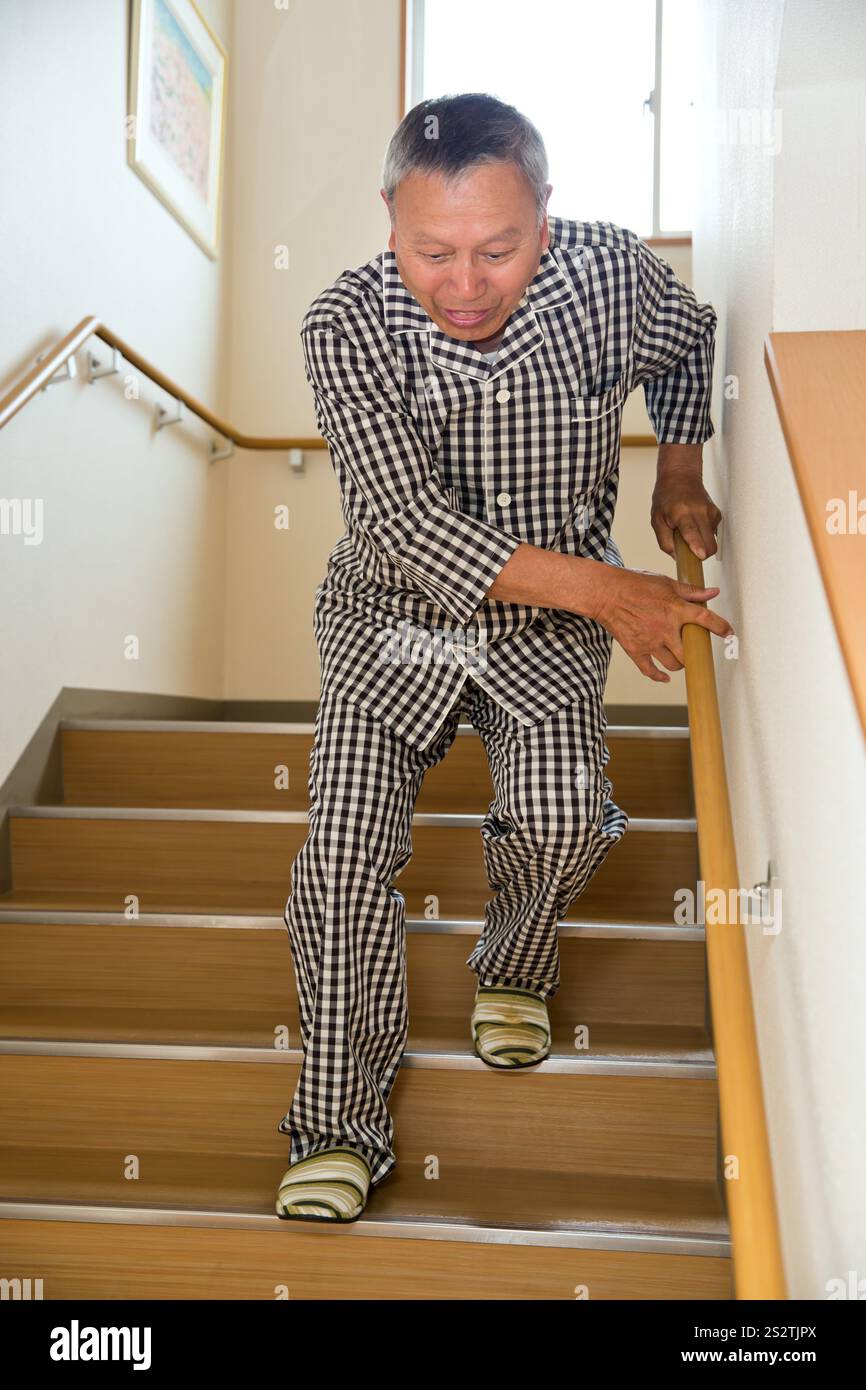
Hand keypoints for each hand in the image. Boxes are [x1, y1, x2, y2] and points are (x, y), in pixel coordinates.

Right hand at [587, 566, 734, 682]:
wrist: (605, 593)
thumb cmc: (634, 584)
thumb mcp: (666, 582)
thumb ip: (691, 590)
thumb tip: (713, 592)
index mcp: (675, 609)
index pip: (705, 618)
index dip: (721, 627)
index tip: (729, 634)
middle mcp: (665, 628)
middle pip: (690, 652)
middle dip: (696, 654)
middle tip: (697, 651)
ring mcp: (650, 641)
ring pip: (673, 664)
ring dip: (680, 664)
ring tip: (680, 658)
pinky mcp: (635, 650)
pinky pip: (650, 671)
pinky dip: (659, 677)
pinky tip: (665, 677)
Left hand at [651, 455, 722, 560]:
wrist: (681, 476)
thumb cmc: (666, 498)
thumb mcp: (657, 520)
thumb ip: (665, 541)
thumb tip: (677, 558)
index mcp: (681, 513)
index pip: (692, 532)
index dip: (697, 546)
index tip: (700, 555)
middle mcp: (700, 512)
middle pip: (709, 544)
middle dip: (701, 555)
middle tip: (688, 552)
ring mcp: (711, 513)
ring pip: (712, 542)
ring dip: (702, 545)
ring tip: (688, 533)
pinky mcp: (717, 514)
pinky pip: (712, 534)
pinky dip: (704, 536)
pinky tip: (694, 526)